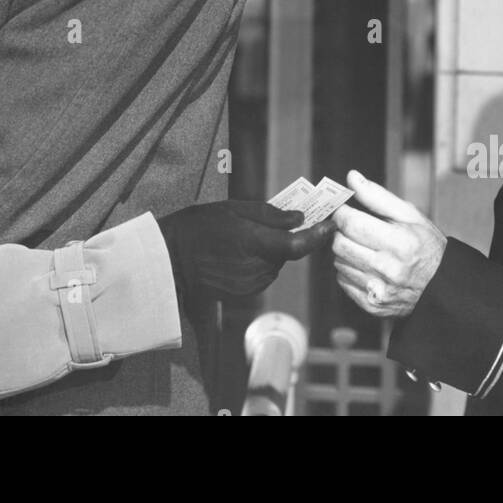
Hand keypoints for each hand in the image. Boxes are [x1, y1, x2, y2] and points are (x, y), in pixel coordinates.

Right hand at [157, 200, 334, 301]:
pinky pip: (264, 274)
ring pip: (276, 264)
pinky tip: (239, 253)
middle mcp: (258, 267)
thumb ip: (270, 215)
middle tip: (274, 222)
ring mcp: (252, 283)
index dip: (319, 235)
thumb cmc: (201, 226)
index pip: (298, 245)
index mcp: (256, 243)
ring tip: (246, 237)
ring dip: (272, 251)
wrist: (172, 259)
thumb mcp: (234, 209)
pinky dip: (260, 262)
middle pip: (288, 253)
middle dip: (287, 238)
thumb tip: (299, 218)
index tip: (331, 224)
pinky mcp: (246, 293)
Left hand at [332, 170, 445, 318]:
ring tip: (363, 247)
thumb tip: (352, 177)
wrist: (442, 287)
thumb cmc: (427, 246)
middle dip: (340, 232)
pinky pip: (343, 282)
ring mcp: (378, 290)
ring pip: (338, 263)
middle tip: (353, 228)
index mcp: (399, 242)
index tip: (345, 209)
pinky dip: (348, 271)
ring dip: (345, 251)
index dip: (342, 213)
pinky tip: (365, 265)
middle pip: (339, 244)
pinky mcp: (372, 305)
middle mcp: (387, 269)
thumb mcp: (410, 215)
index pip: (351, 223)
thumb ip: (377, 196)